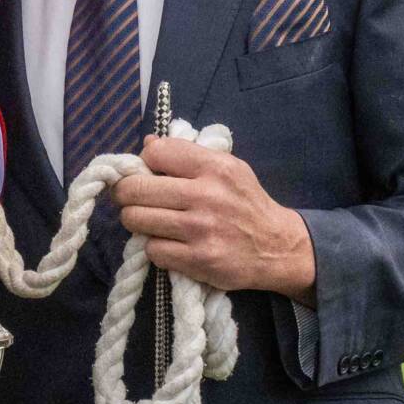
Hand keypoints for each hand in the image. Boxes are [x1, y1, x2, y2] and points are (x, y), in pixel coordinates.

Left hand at [113, 136, 315, 301]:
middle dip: (126, 194)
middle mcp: (206, 195)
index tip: (148, 173)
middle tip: (133, 199)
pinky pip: (152, 250)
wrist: (277, 247)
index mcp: (214, 167)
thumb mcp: (228, 168)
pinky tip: (170, 243)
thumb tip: (148, 143)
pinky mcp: (198, 260)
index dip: (143, 163)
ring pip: (136, 220)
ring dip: (138, 222)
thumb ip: (188, 154)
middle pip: (134, 189)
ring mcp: (201, 230)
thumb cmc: (245, 203)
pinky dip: (156, 248)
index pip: (155, 153)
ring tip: (151, 221)